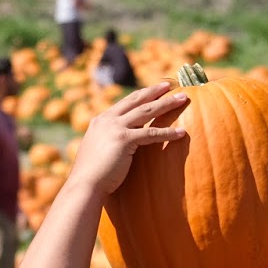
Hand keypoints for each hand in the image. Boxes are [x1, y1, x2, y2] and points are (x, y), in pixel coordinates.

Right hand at [67, 83, 188, 197]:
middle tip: (170, 84)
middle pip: (137, 100)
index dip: (141, 95)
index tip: (154, 89)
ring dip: (167, 104)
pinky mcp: (123, 139)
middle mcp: (107, 119)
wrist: (84, 183)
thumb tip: (122, 143)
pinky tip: (182, 132)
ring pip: (146, 111)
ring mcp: (115, 127)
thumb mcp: (101, 150)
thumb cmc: (93, 174)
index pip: (125, 103)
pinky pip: (151, 134)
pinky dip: (168, 133)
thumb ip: (111, 141)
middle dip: (155, 91)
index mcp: (101, 120)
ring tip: (183, 99)